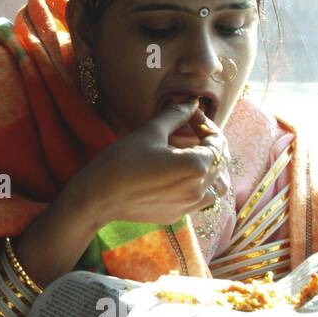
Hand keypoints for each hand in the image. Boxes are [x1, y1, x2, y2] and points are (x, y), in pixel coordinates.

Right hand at [77, 100, 231, 226]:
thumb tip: (192, 102)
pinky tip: (179, 176)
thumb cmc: (121, 161)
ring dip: (210, 169)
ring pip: (216, 186)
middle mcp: (199, 189)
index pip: (218, 142)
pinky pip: (200, 200)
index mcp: (196, 166)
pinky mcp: (177, 214)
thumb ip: (176, 115)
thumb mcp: (150, 132)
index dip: (207, 125)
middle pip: (219, 163)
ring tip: (192, 156)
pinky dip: (198, 186)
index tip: (191, 116)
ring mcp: (189, 205)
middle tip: (190, 130)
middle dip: (208, 143)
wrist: (98, 197)